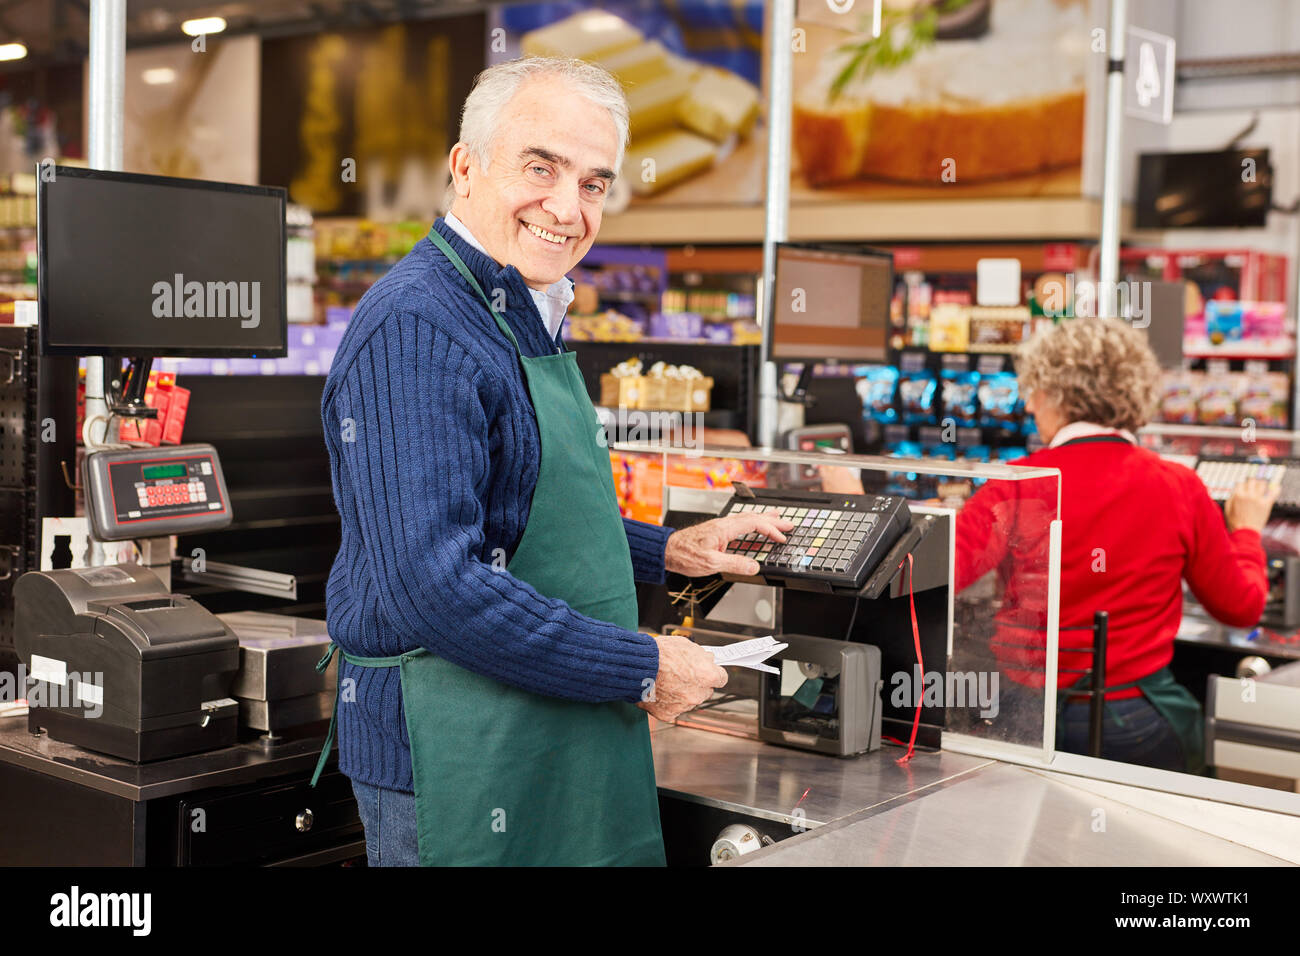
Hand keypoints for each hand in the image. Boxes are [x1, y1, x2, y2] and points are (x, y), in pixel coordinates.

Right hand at [638, 633, 727, 721]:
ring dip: (682, 694)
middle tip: (683, 675)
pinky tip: (660, 691)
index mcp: (707, 676)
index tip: (709, 672)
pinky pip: (673, 709)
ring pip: (689, 701)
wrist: (636, 665)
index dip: (714, 674)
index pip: (722, 678)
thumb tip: (708, 659)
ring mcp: (684, 706)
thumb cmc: (659, 653)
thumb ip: (701, 655)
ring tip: (667, 681)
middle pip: (705, 691)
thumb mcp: (686, 645)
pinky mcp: (668, 714)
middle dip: (697, 684)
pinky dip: (668, 703)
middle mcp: (698, 694)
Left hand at [663, 510, 795, 577]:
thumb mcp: (711, 563)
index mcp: (724, 528)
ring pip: (746, 519)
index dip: (770, 530)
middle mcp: (723, 524)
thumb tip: (754, 566)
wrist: (667, 551)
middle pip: (753, 517)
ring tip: (775, 518)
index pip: (754, 524)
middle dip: (772, 520)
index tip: (782, 538)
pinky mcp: (715, 531)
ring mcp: (719, 527)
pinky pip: (739, 523)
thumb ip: (734, 563)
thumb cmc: (684, 555)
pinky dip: (751, 524)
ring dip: (763, 519)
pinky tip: (751, 527)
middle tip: (788, 524)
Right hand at [1225, 477, 1279, 533]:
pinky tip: (1276, 488)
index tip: (1243, 488)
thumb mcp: (1227, 509)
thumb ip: (1231, 498)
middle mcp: (1248, 495)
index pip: (1241, 483)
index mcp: (1237, 496)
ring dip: (1262, 484)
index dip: (1242, 485)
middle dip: (1252, 483)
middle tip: (1253, 486)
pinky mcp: (1266, 504)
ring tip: (1262, 487)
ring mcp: (1258, 499)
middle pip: (1252, 481)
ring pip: (1262, 484)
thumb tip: (1235, 491)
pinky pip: (1274, 493)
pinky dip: (1276, 489)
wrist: (1245, 532)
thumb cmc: (1235, 523)